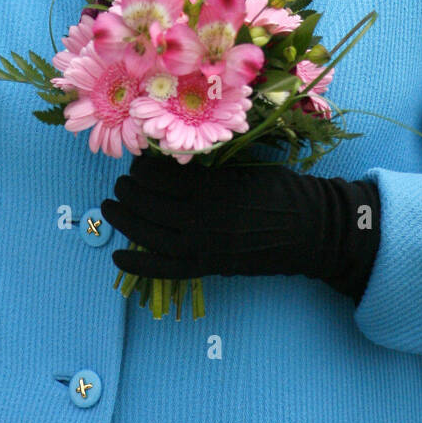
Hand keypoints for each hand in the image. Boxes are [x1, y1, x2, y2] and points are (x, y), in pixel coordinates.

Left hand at [101, 150, 380, 301]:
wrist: (312, 229)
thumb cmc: (283, 190)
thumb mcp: (247, 165)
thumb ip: (212, 164)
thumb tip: (175, 154)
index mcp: (214, 187)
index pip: (162, 176)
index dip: (143, 169)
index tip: (136, 162)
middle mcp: (204, 217)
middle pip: (151, 203)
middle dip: (129, 191)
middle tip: (120, 183)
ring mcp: (205, 245)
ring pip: (151, 232)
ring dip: (125, 219)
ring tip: (109, 206)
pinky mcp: (209, 266)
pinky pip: (165, 268)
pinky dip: (139, 263)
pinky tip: (117, 255)